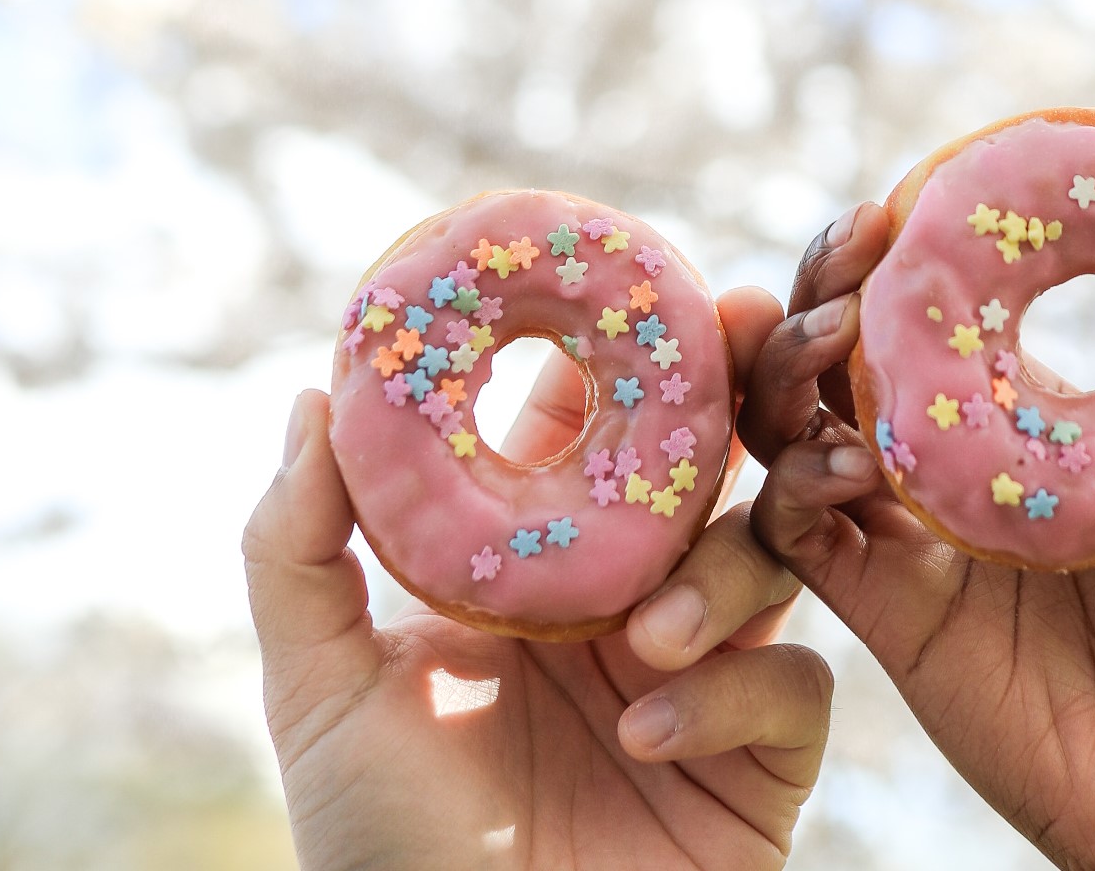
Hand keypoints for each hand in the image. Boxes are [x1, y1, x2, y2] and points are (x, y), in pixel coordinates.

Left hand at [245, 287, 830, 870]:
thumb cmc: (380, 845)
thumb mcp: (320, 692)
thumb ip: (299, 548)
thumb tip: (310, 394)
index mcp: (542, 571)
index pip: (601, 434)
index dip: (633, 353)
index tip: (655, 279)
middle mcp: (631, 608)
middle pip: (712, 475)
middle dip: (746, 401)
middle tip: (763, 332)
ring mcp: (706, 679)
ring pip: (766, 563)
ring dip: (719, 577)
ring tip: (645, 636)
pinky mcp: (762, 761)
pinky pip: (794, 688)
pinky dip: (733, 694)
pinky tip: (650, 733)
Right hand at [740, 205, 1094, 869]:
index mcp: (1006, 413)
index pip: (922, 309)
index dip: (891, 250)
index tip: (900, 200)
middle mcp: (934, 459)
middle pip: (832, 351)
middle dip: (820, 287)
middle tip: (856, 243)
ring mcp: (897, 529)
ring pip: (791, 428)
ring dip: (790, 371)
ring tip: (835, 337)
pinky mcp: (878, 605)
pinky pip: (797, 534)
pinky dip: (801, 486)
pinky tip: (849, 462)